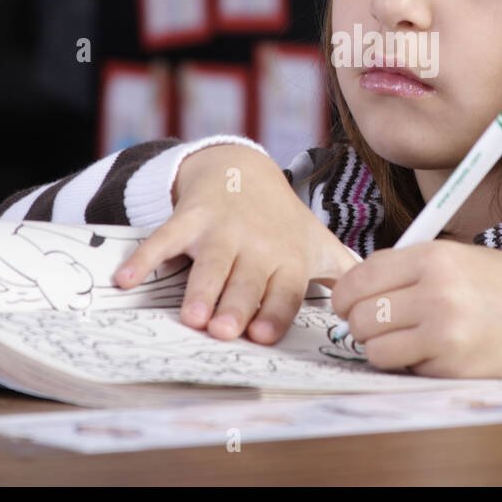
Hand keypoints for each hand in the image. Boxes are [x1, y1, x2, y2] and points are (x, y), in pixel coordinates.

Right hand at [114, 144, 360, 344]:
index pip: (284, 289)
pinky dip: (144, 258)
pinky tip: (126, 279)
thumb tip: (376, 308)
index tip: (263, 334)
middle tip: (223, 331)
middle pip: (246, 281)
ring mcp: (222, 229)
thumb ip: (341, 275)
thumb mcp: (316, 242)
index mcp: (288, 258)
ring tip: (192, 317)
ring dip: (200, 289)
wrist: (242, 167)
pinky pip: (165, 239)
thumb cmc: (281, 220)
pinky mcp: (191, 217)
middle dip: (236, 305)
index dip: (275, 311)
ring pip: (211, 264)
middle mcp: (257, 244)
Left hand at [329, 240, 501, 378]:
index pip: (361, 277)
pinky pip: (403, 367)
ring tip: (400, 337)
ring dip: (379, 346)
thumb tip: (354, 289)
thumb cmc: (500, 284)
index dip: (343, 294)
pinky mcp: (452, 367)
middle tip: (373, 322)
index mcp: (433, 258)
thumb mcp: (454, 256)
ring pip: (374, 348)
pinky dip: (407, 362)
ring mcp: (444, 333)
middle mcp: (436, 293)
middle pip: (361, 315)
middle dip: (359, 322)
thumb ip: (406, 268)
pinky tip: (429, 349)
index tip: (345, 302)